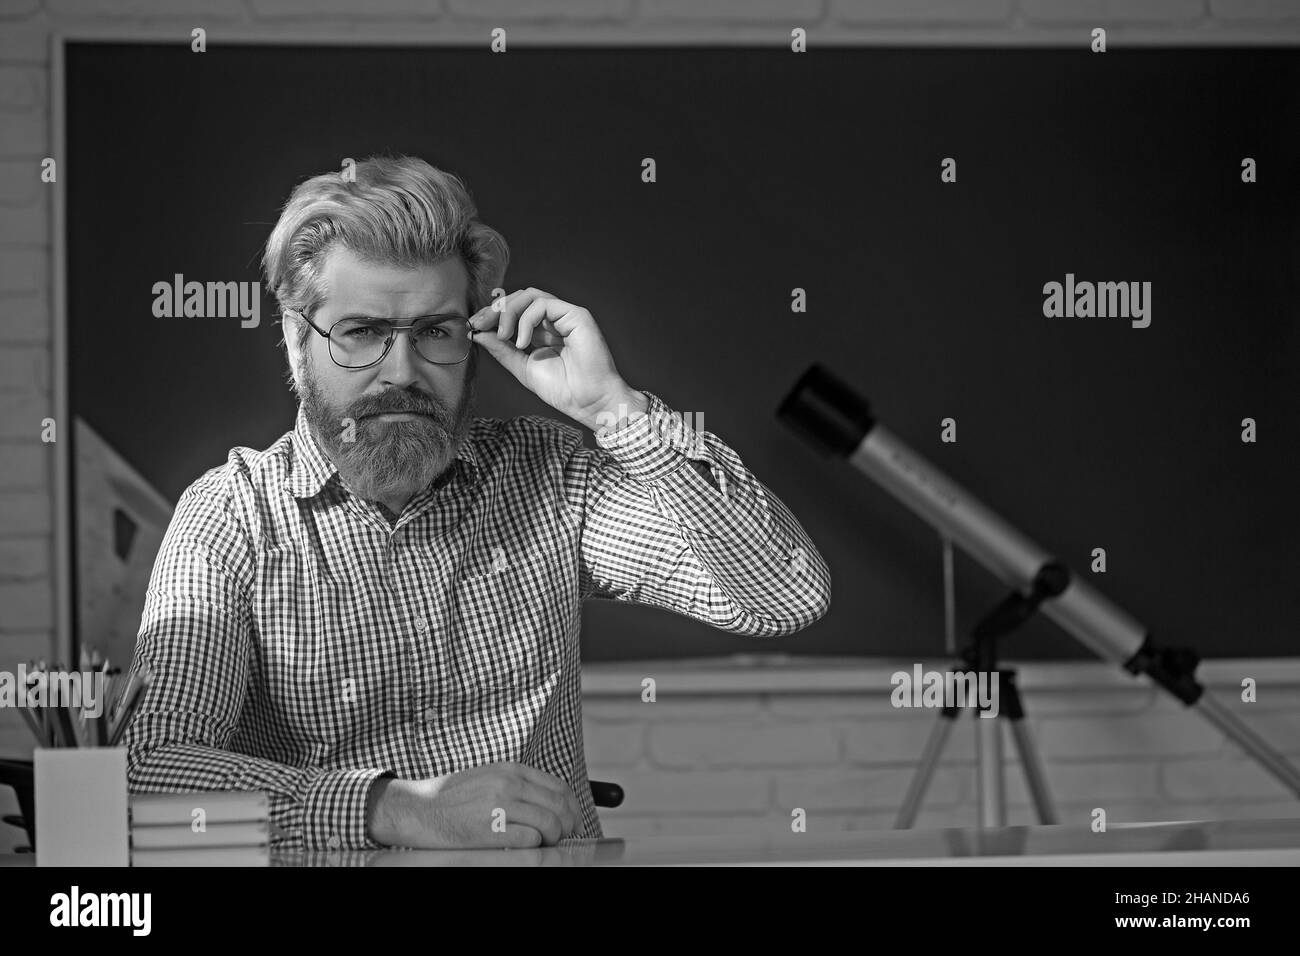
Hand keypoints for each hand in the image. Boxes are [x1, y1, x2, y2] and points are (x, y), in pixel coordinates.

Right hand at [367, 762, 583, 848]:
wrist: (419, 809)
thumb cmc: (454, 798)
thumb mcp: (489, 778)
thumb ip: (518, 786)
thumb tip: (551, 804)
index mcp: (511, 770)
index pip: (558, 787)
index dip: (572, 807)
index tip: (573, 821)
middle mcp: (509, 784)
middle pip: (559, 806)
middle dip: (568, 826)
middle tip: (563, 837)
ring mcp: (500, 806)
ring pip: (549, 823)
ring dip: (553, 838)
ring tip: (544, 844)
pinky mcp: (490, 830)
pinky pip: (529, 840)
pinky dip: (533, 846)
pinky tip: (524, 847)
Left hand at [468, 288, 645, 430]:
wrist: (588, 402)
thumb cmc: (563, 390)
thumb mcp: (523, 367)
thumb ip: (502, 350)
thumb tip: (478, 333)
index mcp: (542, 332)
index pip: (513, 311)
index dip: (491, 315)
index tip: (473, 327)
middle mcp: (553, 320)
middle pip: (518, 298)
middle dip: (495, 310)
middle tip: (479, 324)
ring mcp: (565, 315)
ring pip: (529, 296)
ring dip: (508, 311)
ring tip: (502, 335)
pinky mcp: (576, 315)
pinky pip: (543, 304)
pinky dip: (525, 319)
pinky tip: (521, 341)